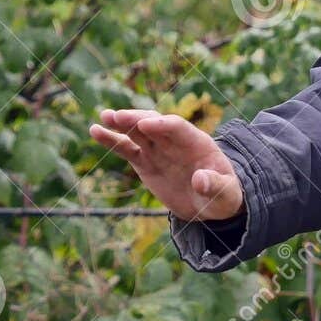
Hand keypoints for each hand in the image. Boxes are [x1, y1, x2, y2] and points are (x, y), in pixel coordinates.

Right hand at [88, 109, 244, 220]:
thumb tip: (200, 180)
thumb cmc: (223, 196)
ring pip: (137, 132)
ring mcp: (158, 150)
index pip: (177, 127)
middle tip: (116, 116)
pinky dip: (112, 141)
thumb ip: (215, 185)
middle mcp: (175, 142)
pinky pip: (126, 149)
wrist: (211, 203)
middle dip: (136, 119)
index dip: (162, 124)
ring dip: (121, 124)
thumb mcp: (225, 194)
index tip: (144, 124)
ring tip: (103, 118)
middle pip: (154, 124)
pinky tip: (95, 131)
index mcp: (197, 143)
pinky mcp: (145, 162)